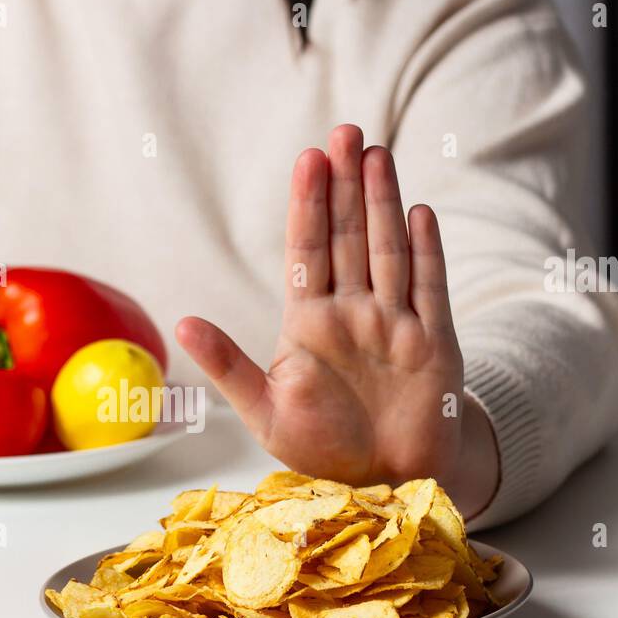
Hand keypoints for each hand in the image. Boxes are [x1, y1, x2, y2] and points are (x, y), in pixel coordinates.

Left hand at [177, 125, 498, 515]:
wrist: (384, 486)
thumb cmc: (322, 449)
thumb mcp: (265, 412)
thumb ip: (228, 366)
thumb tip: (183, 321)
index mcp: (309, 325)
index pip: (308, 251)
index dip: (309, 205)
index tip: (308, 159)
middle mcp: (353, 314)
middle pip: (350, 237)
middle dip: (346, 185)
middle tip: (344, 131)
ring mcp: (395, 325)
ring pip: (388, 251)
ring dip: (383, 202)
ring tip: (377, 154)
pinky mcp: (434, 345)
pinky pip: (430, 288)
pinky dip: (426, 252)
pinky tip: (418, 212)